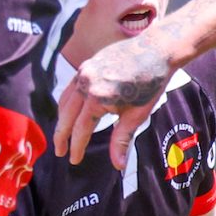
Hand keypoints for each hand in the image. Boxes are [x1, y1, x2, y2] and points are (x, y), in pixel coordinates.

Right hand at [55, 34, 175, 167]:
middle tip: (59, 152)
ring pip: (65, 101)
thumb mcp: (137, 115)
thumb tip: (118, 165)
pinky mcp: (86, 65)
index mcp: (98, 98)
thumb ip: (122, 140)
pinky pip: (70, 88)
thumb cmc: (150, 84)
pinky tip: (69, 112)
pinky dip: (67, 102)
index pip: (81, 129)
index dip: (76, 147)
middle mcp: (86, 83)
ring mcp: (84, 72)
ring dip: (62, 119)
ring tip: (62, 135)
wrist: (156, 50)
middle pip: (66, 116)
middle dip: (61, 136)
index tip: (73, 160)